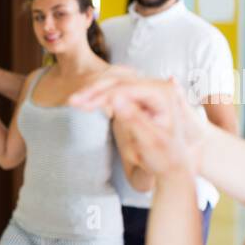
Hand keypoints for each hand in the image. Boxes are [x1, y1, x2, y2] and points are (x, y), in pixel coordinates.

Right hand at [69, 75, 202, 177]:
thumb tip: (114, 99)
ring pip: (115, 82)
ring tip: (73, 101)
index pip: (128, 88)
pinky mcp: (139, 97)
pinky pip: (116, 90)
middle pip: (120, 80)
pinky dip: (99, 96)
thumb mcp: (149, 140)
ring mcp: (148, 91)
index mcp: (164, 94)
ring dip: (93, 91)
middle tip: (72, 101)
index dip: (103, 95)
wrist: (172, 164)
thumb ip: (133, 119)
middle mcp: (157, 87)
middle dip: (94, 90)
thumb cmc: (164, 155)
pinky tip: (84, 102)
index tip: (83, 105)